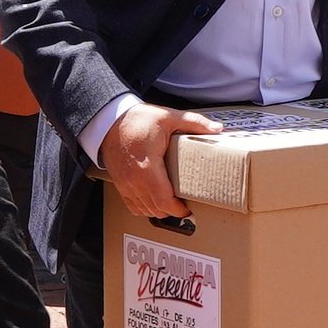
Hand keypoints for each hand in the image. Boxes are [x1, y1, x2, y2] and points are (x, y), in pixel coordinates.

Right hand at [103, 103, 224, 221]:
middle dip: (173, 210)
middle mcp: (134, 179)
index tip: (189, 208)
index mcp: (147, 166)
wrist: (109, 121)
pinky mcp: (120, 184)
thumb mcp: (168, 117)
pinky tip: (156, 200)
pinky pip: (133, 206)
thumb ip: (194, 122)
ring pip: (145, 210)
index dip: (178, 209)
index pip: (163, 199)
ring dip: (160, 210)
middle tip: (186, 204)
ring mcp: (125, 184)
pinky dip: (146, 208)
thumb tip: (217, 128)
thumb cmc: (136, 119)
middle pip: (156, 208)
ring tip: (174, 203)